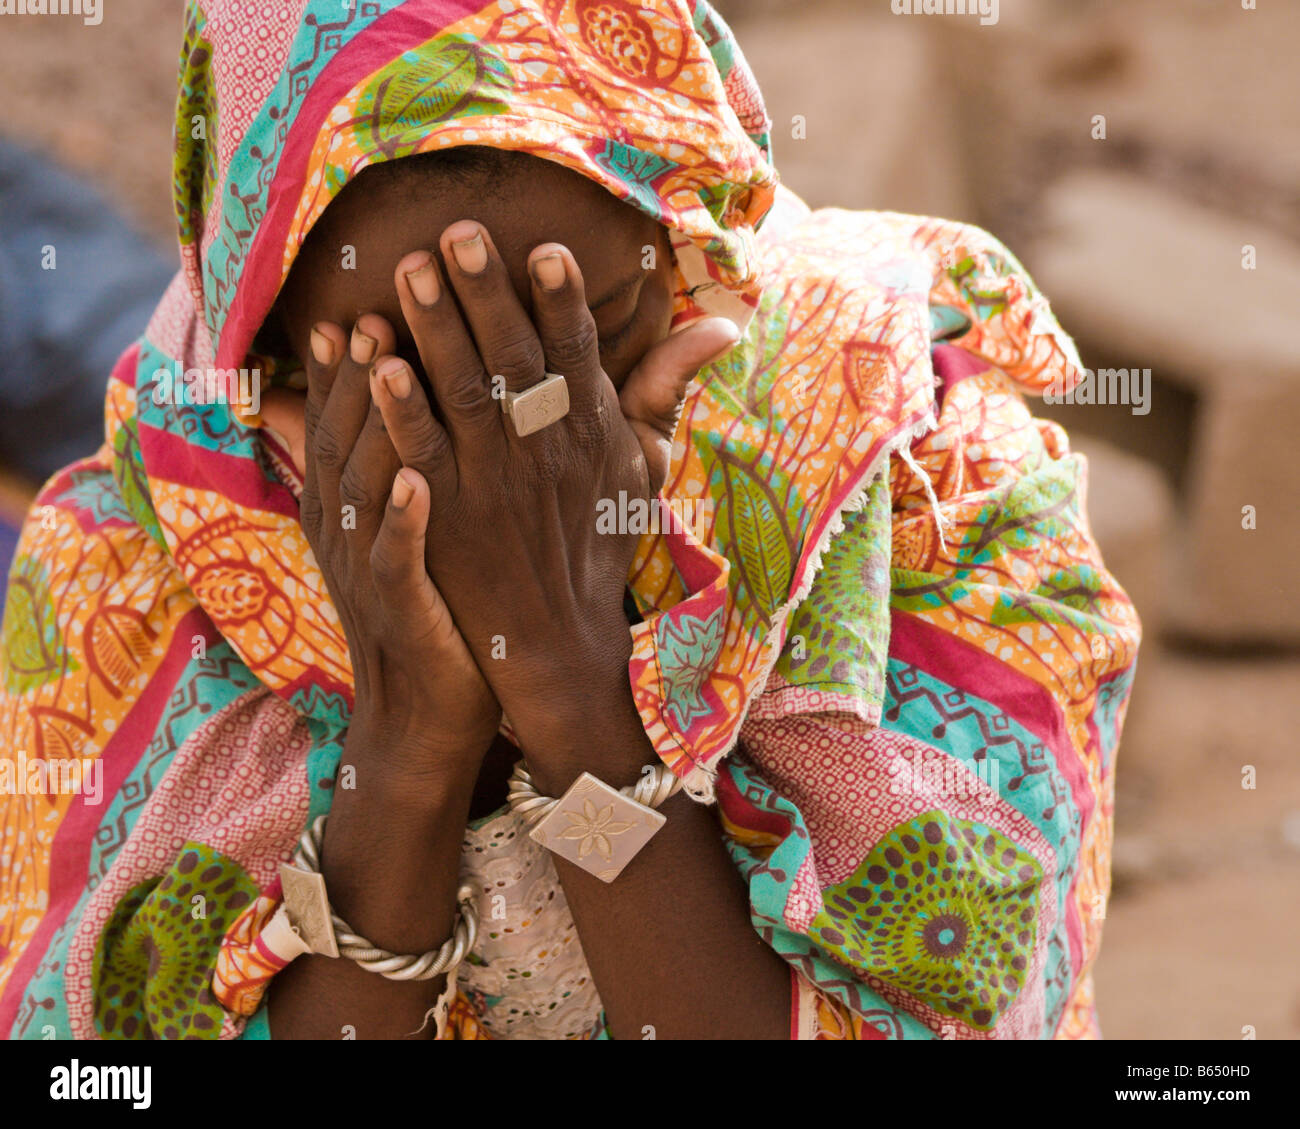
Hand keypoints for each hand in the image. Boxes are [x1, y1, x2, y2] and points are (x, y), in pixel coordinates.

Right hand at [300, 313, 500, 767]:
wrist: (425, 718)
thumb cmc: (433, 615)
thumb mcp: (405, 540)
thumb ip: (399, 476)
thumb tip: (405, 423)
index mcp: (353, 509)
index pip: (345, 423)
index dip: (351, 365)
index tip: (365, 302)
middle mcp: (349, 530)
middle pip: (348, 435)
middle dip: (362, 367)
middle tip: (384, 300)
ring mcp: (369, 568)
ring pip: (365, 483)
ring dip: (375, 422)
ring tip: (389, 360)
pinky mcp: (401, 609)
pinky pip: (396, 558)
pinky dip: (401, 519)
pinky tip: (416, 479)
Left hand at [368, 221, 736, 748]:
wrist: (556, 640)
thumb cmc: (598, 541)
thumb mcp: (643, 465)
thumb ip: (667, 387)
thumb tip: (723, 325)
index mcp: (592, 432)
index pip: (578, 354)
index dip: (562, 301)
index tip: (545, 247)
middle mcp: (544, 451)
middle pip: (514, 359)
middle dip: (485, 293)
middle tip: (456, 231)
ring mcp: (492, 482)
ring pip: (464, 394)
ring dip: (435, 330)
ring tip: (407, 270)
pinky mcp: (446, 513)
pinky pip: (421, 452)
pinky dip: (400, 409)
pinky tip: (376, 364)